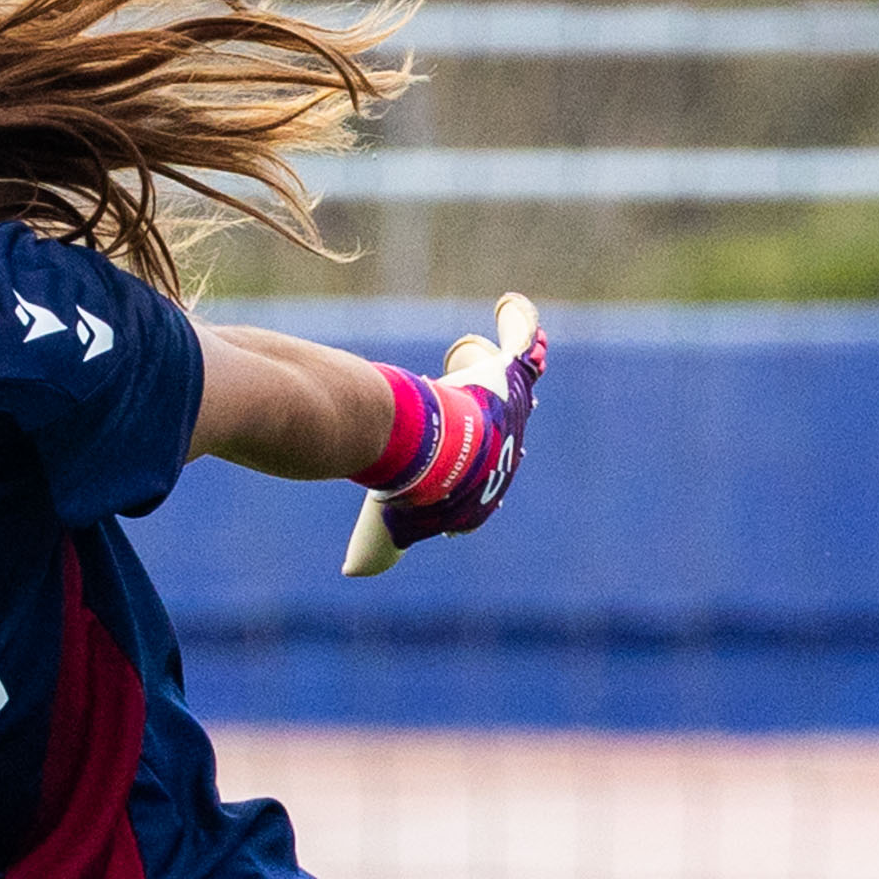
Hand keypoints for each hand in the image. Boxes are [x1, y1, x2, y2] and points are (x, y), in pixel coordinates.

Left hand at [343, 293, 544, 576]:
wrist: (429, 453)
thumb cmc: (411, 491)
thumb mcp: (388, 529)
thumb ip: (375, 550)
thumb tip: (354, 572)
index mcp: (482, 490)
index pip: (479, 486)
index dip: (466, 482)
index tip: (447, 481)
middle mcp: (503, 450)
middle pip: (497, 431)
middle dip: (490, 425)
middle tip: (475, 416)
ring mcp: (508, 410)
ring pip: (510, 387)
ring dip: (499, 374)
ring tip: (479, 360)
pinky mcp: (506, 374)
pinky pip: (524, 341)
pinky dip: (519, 322)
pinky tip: (504, 305)